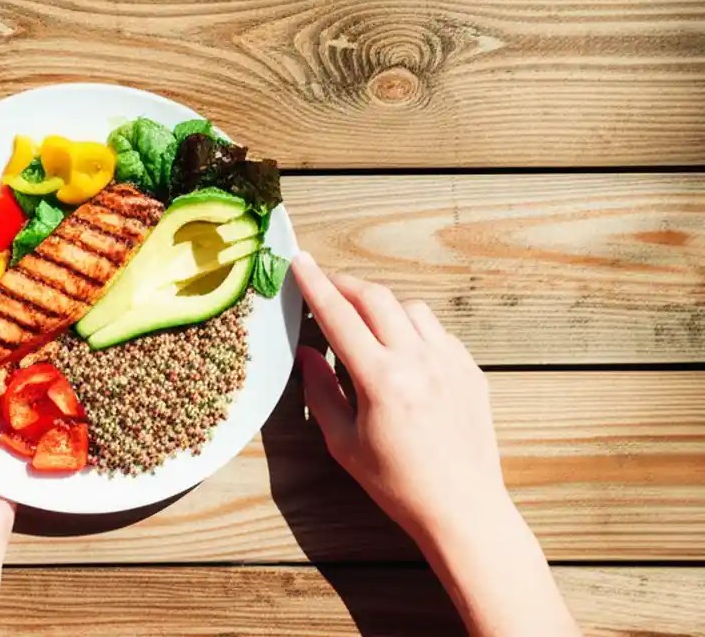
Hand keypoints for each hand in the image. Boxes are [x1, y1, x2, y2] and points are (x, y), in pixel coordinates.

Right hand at [291, 252, 577, 635]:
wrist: (462, 507)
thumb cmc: (397, 483)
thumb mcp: (343, 442)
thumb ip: (320, 391)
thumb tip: (305, 353)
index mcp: (382, 379)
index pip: (340, 316)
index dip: (315, 285)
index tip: (299, 261)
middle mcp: (419, 361)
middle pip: (376, 297)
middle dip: (345, 284)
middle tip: (325, 286)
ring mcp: (451, 361)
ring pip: (411, 308)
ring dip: (382, 306)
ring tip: (365, 327)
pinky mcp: (471, 369)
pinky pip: (437, 331)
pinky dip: (413, 330)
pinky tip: (402, 353)